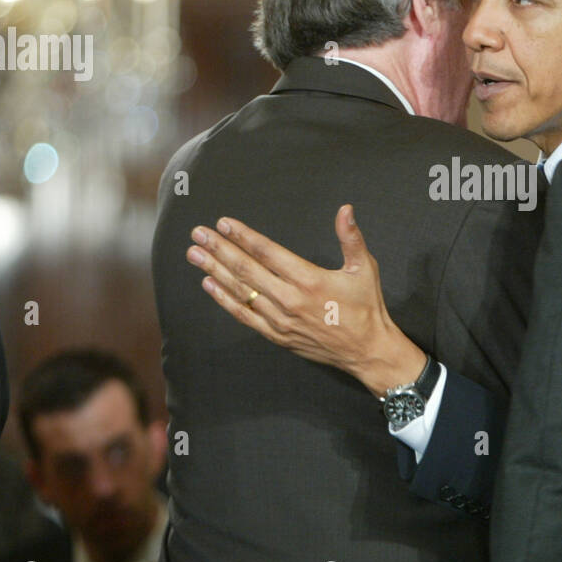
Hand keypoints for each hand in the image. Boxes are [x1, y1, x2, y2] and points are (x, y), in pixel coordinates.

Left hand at [188, 205, 426, 396]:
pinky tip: (210, 285)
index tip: (224, 224)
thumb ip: (351, 238)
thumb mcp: (364, 268)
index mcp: (309, 280)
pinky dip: (225, 300)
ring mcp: (280, 320)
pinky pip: (245, 316)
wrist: (367, 351)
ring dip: (215, 271)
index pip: (268, 252)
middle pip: (247, 270)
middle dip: (220, 249)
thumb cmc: (366, 307)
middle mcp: (290, 299)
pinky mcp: (277, 336)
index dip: (244, 236)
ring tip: (195, 255)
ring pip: (241, 292)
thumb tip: (345, 209)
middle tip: (197, 234)